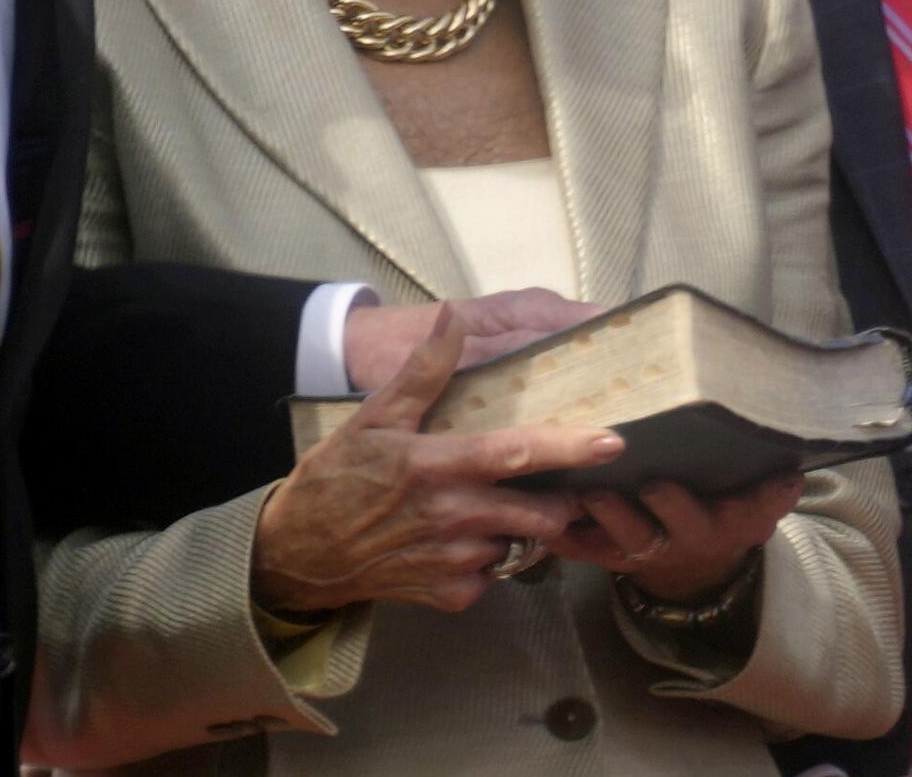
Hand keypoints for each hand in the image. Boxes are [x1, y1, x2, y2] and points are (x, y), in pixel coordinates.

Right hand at [252, 306, 622, 615]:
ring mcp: (453, 563)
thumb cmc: (337, 476)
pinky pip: (494, 575)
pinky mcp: (450, 596)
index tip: (613, 441)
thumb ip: (424, 368)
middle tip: (557, 484)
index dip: (569, 448)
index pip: (517, 455)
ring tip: (497, 508)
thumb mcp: (374, 416)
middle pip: (541, 513)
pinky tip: (464, 541)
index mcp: (436, 466)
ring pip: (520, 544)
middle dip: (562, 500)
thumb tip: (455, 316)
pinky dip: (490, 559)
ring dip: (521, 528)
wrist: (298, 553)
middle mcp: (451, 517)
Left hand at [552, 471, 801, 602]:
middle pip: (649, 534)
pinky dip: (564, 537)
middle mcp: (679, 543)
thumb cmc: (727, 512)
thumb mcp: (757, 508)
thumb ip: (773, 494)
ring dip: (590, 521)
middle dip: (625, 513)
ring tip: (569, 495)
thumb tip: (793, 474)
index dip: (683, 507)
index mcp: (721, 527)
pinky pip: (584, 550)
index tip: (656, 486)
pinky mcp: (611, 554)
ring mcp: (642, 551)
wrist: (700, 562)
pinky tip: (542, 521)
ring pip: (613, 542)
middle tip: (599, 488)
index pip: (697, 522)